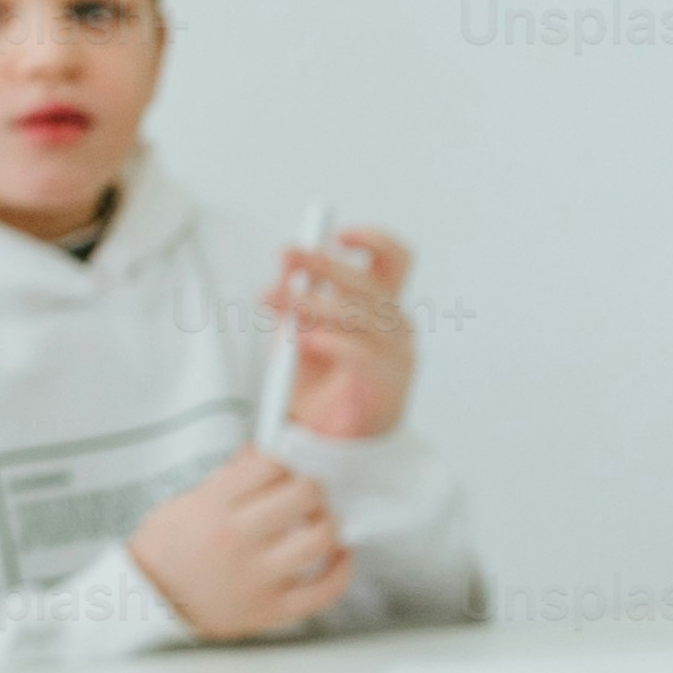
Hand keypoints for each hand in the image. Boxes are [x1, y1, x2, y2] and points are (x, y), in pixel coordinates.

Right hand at [130, 448, 352, 639]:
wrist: (147, 601)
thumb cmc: (165, 551)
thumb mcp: (184, 502)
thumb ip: (225, 480)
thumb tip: (259, 455)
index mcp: (213, 507)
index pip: (268, 465)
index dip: (282, 461)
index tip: (282, 469)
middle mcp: (237, 539)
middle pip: (301, 495)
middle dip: (310, 487)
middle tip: (307, 492)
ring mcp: (257, 576)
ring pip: (319, 539)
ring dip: (328, 522)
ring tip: (321, 520)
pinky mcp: (272, 608)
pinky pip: (323, 590)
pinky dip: (341, 570)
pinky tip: (340, 555)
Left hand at [268, 223, 417, 441]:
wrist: (321, 438)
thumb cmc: (315, 380)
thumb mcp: (295, 328)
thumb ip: (294, 294)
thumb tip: (286, 258)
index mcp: (379, 306)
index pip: (395, 260)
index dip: (373, 240)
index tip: (337, 233)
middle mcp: (395, 326)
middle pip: (369, 283)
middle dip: (324, 265)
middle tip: (286, 256)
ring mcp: (396, 356)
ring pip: (360, 316)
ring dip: (313, 304)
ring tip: (277, 301)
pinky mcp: (386, 386)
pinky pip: (362, 355)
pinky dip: (331, 343)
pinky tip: (304, 340)